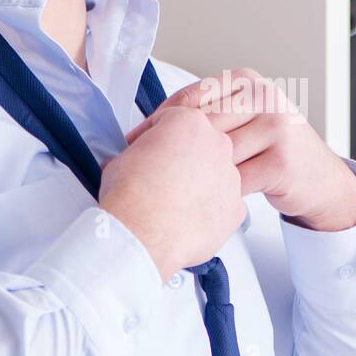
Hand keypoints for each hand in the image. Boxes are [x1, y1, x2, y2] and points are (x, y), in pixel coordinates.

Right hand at [99, 104, 245, 280]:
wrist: (141, 234)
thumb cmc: (131, 196)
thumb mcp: (120, 159)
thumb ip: (137, 154)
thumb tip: (133, 162)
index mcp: (189, 123)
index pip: (174, 121)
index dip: (154, 137)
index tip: (147, 149)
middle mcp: (216, 145)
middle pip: (201, 146)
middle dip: (183, 158)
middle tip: (161, 175)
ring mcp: (230, 177)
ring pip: (216, 176)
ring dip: (199, 185)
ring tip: (173, 202)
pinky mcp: (235, 208)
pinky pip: (223, 205)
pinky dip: (208, 212)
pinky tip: (187, 219)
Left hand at [125, 67, 355, 231]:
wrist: (319, 179)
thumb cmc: (272, 150)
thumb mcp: (244, 119)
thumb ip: (209, 115)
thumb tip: (150, 128)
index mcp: (247, 81)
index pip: (192, 96)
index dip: (159, 120)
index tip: (136, 140)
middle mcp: (264, 97)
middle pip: (200, 123)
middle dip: (168, 148)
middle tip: (142, 167)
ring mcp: (276, 127)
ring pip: (214, 153)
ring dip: (188, 174)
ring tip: (168, 187)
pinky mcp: (281, 162)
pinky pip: (233, 180)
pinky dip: (215, 194)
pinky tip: (202, 202)